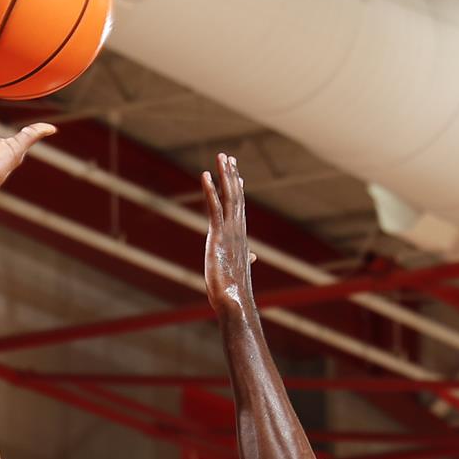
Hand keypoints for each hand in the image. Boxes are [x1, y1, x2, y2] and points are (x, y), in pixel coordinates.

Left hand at [200, 152, 256, 312]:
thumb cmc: (234, 291)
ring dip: (225, 175)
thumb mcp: (239, 270)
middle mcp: (238, 230)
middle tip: (227, 156)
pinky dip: (211, 190)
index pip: (240, 209)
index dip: (238, 190)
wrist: (234, 302)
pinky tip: (206, 175)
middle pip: (236, 196)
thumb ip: (245, 259)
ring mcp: (230, 232)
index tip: (237, 175)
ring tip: (221, 157)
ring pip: (229, 197)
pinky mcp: (218, 235)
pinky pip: (215, 207)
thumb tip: (252, 256)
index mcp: (240, 237)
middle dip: (231, 175)